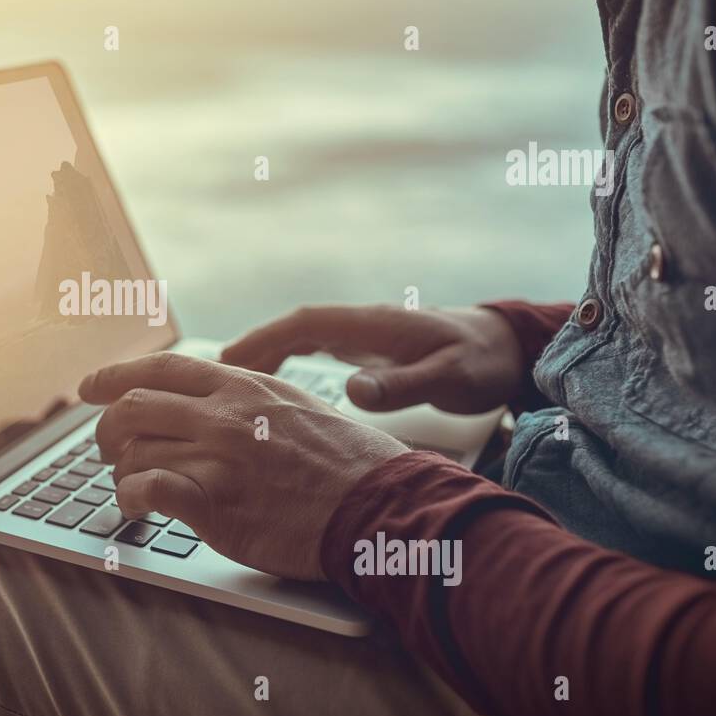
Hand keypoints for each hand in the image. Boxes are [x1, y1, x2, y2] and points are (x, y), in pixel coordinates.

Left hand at [78, 352, 406, 580]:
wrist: (381, 507)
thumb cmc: (350, 463)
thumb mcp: (298, 405)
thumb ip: (249, 398)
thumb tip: (213, 399)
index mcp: (244, 387)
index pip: (161, 369)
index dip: (115, 375)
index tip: (90, 386)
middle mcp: (223, 416)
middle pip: (132, 408)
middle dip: (107, 430)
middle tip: (107, 448)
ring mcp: (218, 459)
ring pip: (135, 453)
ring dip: (123, 473)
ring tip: (134, 488)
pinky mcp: (216, 505)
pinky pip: (148, 490)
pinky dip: (132, 498)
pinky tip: (138, 507)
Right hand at [220, 304, 522, 413]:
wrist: (506, 348)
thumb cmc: (482, 361)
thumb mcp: (450, 377)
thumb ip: (403, 385)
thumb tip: (354, 392)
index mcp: (373, 324)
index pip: (306, 324)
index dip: (264, 340)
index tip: (231, 361)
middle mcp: (360, 324)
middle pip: (290, 330)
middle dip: (249, 349)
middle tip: (208, 376)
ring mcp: (360, 334)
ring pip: (296, 339)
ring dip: (261, 355)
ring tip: (224, 382)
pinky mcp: (364, 348)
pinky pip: (310, 349)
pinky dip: (282, 361)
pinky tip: (267, 383)